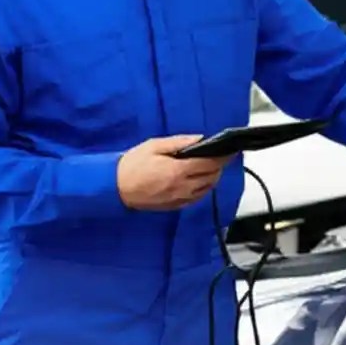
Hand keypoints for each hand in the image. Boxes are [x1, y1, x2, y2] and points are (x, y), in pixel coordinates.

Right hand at [117, 135, 232, 210]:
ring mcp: (180, 198)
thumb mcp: (154, 146)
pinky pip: (197, 198)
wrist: (115, 187)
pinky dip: (203, 188)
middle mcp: (182, 187)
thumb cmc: (132, 165)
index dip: (223, 157)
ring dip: (212, 178)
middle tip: (217, 157)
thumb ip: (179, 142)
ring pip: (207, 189)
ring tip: (208, 167)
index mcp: (178, 170)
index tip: (230, 151)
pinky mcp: (175, 206)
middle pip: (212, 177)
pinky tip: (198, 181)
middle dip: (218, 167)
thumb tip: (200, 139)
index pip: (210, 164)